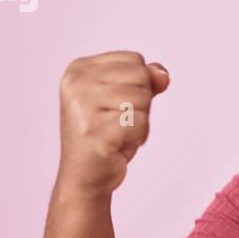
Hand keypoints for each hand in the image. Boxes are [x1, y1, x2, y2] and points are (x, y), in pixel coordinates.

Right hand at [57, 51, 169, 198]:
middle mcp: (76, 83)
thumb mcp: (124, 98)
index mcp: (78, 69)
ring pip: (143, 99)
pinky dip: (138, 137)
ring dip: (140, 121)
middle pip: (141, 77)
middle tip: (117, 122)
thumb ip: (145, 78)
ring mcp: (82, 107)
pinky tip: (117, 145)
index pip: (134, 60)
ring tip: (117, 133)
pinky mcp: (94, 131)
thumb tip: (162, 75)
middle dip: (140, 103)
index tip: (114, 105)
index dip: (138, 85)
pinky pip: (141, 123)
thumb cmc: (105, 135)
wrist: (85, 176)